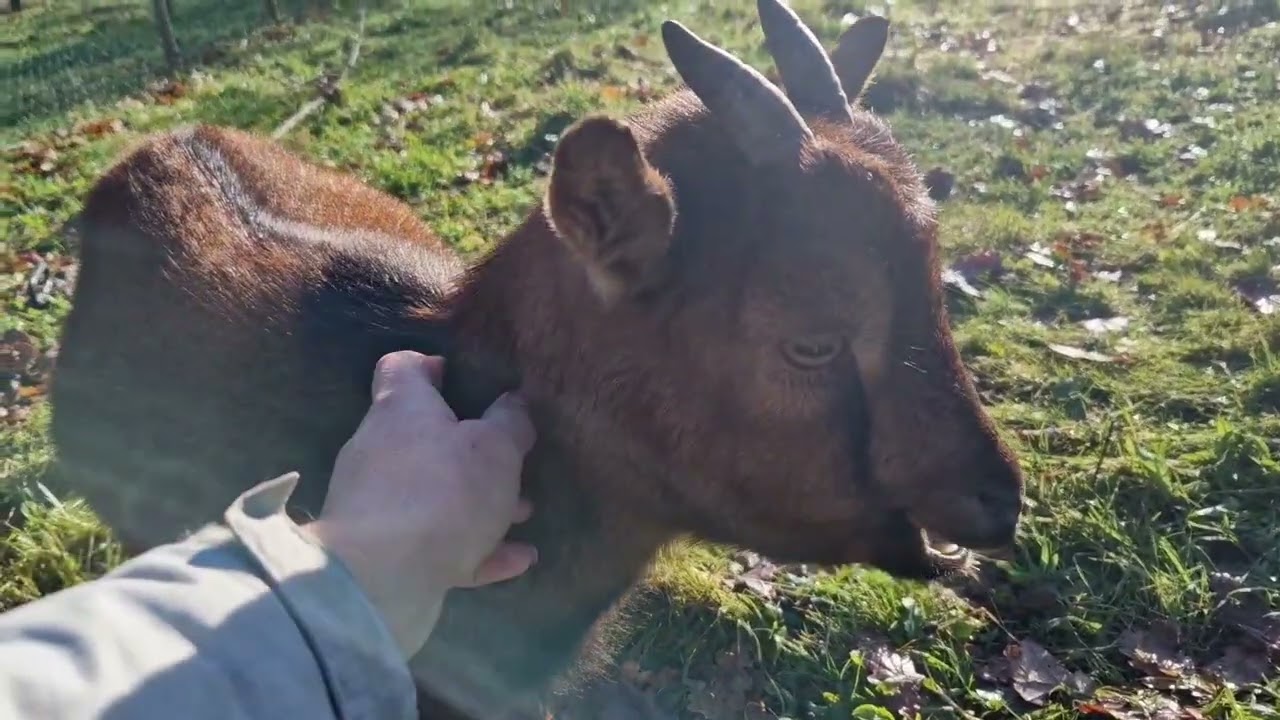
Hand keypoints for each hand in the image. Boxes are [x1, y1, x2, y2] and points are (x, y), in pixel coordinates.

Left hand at [302, 351, 536, 656]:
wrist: (380, 579)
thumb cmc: (443, 492)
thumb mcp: (496, 449)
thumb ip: (510, 422)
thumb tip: (513, 403)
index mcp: (401, 409)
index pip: (402, 368)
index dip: (430, 366)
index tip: (460, 378)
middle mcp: (379, 449)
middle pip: (422, 435)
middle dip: (470, 448)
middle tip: (509, 457)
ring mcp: (376, 505)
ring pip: (433, 493)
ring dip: (477, 502)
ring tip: (524, 511)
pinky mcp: (382, 553)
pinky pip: (435, 543)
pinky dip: (474, 548)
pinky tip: (518, 559)